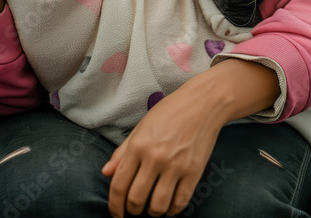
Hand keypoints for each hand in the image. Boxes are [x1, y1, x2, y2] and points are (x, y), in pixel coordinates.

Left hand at [101, 59, 278, 216]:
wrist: (204, 102)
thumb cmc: (171, 111)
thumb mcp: (142, 126)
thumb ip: (123, 151)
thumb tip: (106, 172)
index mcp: (138, 145)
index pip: (118, 185)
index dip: (114, 205)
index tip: (116, 213)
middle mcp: (155, 157)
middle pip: (136, 199)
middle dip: (132, 210)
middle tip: (134, 210)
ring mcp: (176, 166)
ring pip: (158, 206)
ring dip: (152, 213)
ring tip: (152, 208)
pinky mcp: (194, 171)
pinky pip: (180, 202)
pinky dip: (172, 210)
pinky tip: (169, 206)